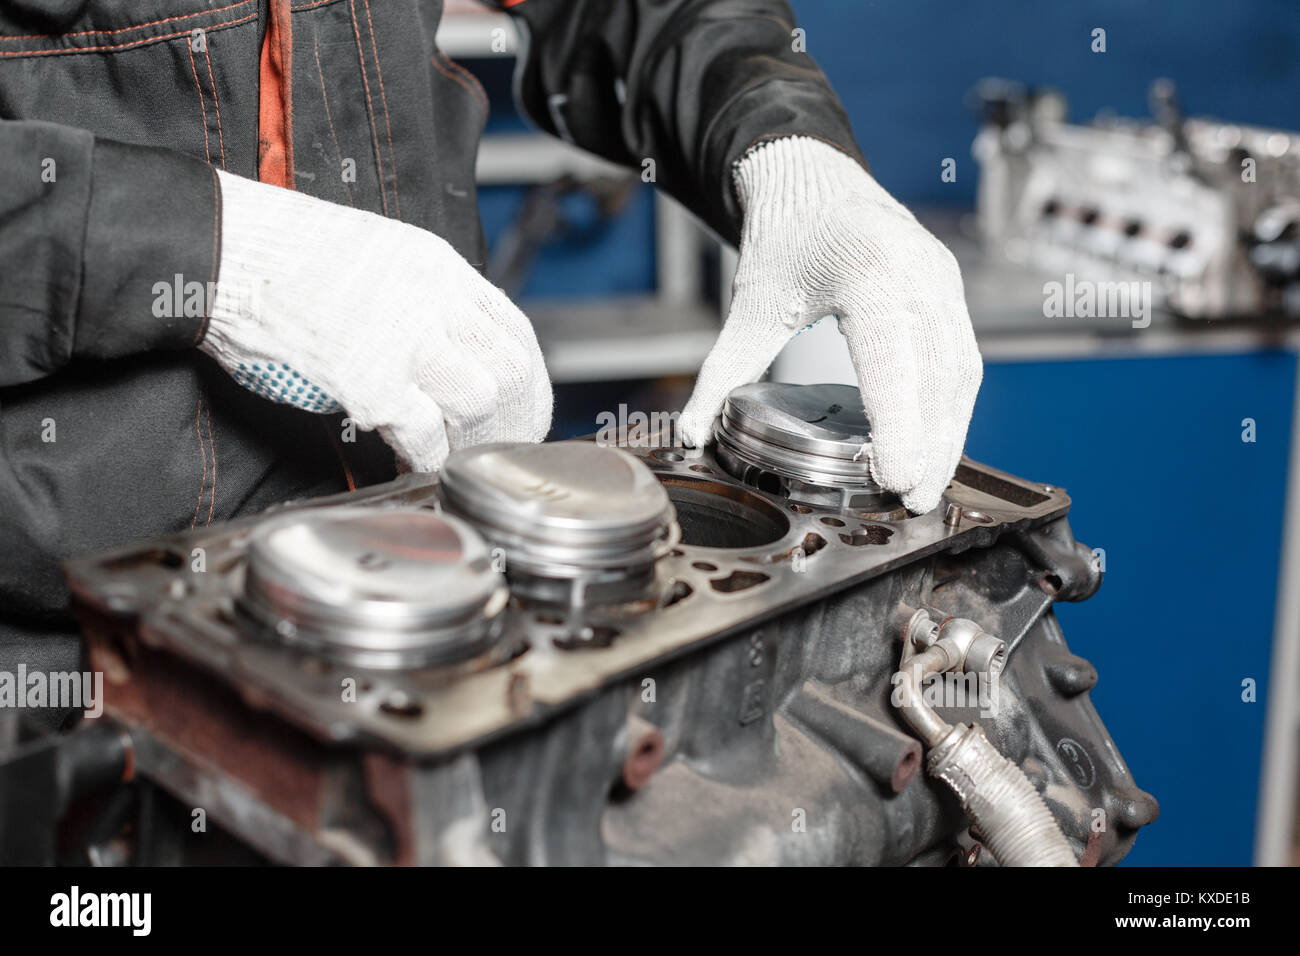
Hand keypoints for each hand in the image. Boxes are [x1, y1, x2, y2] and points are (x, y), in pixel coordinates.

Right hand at [202, 171, 551, 470]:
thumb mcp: (382, 258)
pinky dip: (425, 455)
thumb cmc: (287, 259)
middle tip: (499, 446)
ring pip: (479, 403)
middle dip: (514, 420)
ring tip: (453, 453)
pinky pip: (423, 434)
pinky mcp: (369, 380)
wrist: (227, 254)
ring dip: (471, 439)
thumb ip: (427, 300)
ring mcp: (404, 340)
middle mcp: (432, 300)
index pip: (514, 331)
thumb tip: (455, 352)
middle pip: (508, 371)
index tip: (525, 410)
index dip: (530, 381)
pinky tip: (412, 457)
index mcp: (438, 267)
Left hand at [678, 136, 981, 513]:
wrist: (812, 176)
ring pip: (959, 370)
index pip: (894, 360)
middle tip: (915, 502)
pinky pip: (961, 355)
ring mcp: (941, 279)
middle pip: (937, 376)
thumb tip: (691, 432)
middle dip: (931, 445)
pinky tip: (935, 442)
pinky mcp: (949, 288)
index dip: (902, 424)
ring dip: (948, 432)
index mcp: (869, 274)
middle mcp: (918, 274)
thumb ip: (722, 372)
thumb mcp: (749, 306)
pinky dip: (951, 405)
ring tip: (926, 484)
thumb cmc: (783, 236)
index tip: (898, 478)